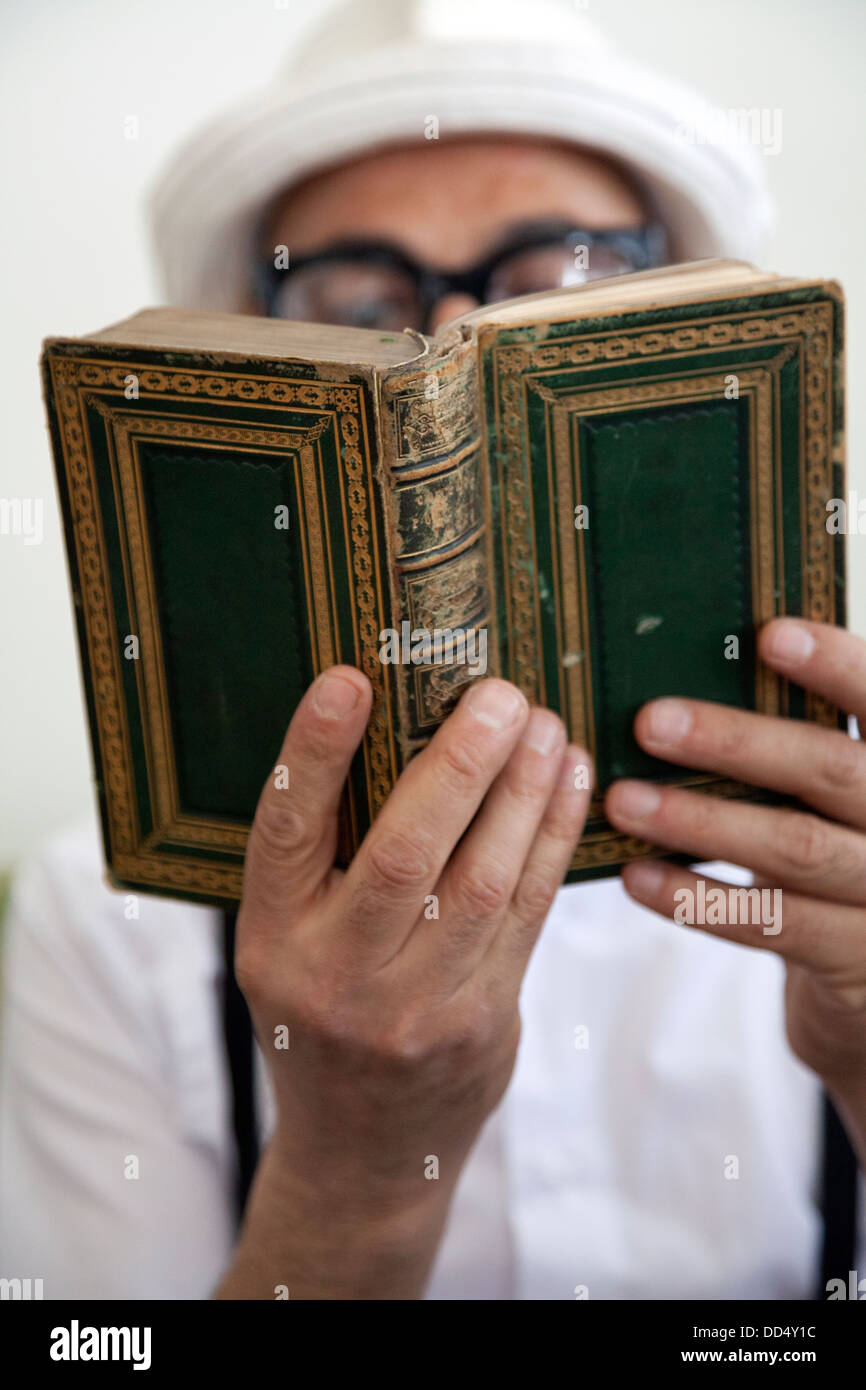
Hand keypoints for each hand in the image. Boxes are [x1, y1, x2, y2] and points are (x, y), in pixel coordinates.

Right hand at [221, 667, 590, 1297]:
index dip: (313, 753)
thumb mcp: (289, 949)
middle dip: (459, 765)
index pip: (285, 833)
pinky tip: (568, 784)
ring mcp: (412, 1007)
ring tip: (545, 727)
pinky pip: (527, 914)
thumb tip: (396, 731)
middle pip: (403, 853)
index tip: (349, 678)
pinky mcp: (481, 1021)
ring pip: (481, 881)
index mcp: (271, 940)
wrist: (364, 1154)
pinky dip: (551, 839)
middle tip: (500, 695)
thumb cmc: (323, 1019)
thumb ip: (326, 865)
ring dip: (522, 794)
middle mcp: (335, 974)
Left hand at [606, 620, 865, 1115]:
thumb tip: (684, 680)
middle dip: (739, 743)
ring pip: (795, 848)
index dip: (836, 667)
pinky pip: (771, 924)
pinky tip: (637, 877)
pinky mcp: (856, 961)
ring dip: (702, 822)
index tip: (770, 636)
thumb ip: (796, 740)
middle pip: (833, 771)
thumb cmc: (832, 854)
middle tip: (651, 722)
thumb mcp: (832, 796)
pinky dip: (698, 899)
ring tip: (626, 801)